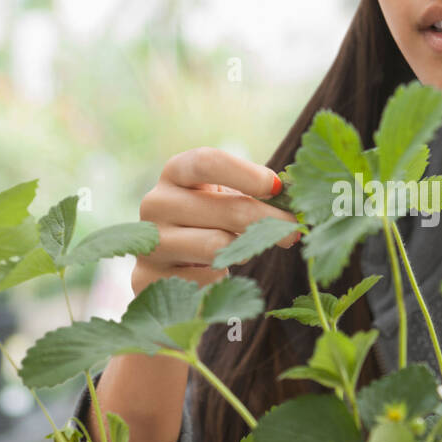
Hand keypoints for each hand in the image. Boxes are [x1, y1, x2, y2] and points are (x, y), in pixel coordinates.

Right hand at [133, 147, 299, 295]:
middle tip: (294, 230)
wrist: (172, 261)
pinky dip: (222, 278)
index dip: (247, 174)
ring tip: (251, 250)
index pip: (207, 162)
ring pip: (217, 245)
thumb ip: (257, 194)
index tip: (277, 188)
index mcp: (176, 173)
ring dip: (246, 250)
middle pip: (227, 209)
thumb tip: (292, 203)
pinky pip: (205, 279)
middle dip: (269, 221)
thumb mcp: (228, 197)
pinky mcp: (147, 278)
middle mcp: (155, 203)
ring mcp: (150, 242)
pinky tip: (217, 273)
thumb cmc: (211, 220)